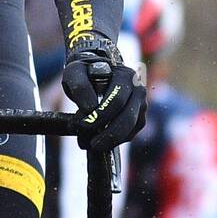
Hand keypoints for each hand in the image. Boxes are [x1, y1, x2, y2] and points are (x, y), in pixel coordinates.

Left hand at [62, 34, 145, 150]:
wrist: (95, 74)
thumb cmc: (85, 73)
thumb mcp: (75, 73)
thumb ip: (80, 86)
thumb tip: (89, 108)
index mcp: (125, 76)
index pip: (116, 100)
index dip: (100, 115)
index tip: (82, 125)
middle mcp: (137, 89)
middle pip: (127, 117)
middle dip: (108, 133)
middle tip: (91, 144)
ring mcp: (141, 105)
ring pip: (131, 128)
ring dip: (111, 140)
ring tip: (91, 145)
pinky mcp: (138, 118)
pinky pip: (130, 134)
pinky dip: (115, 142)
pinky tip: (100, 143)